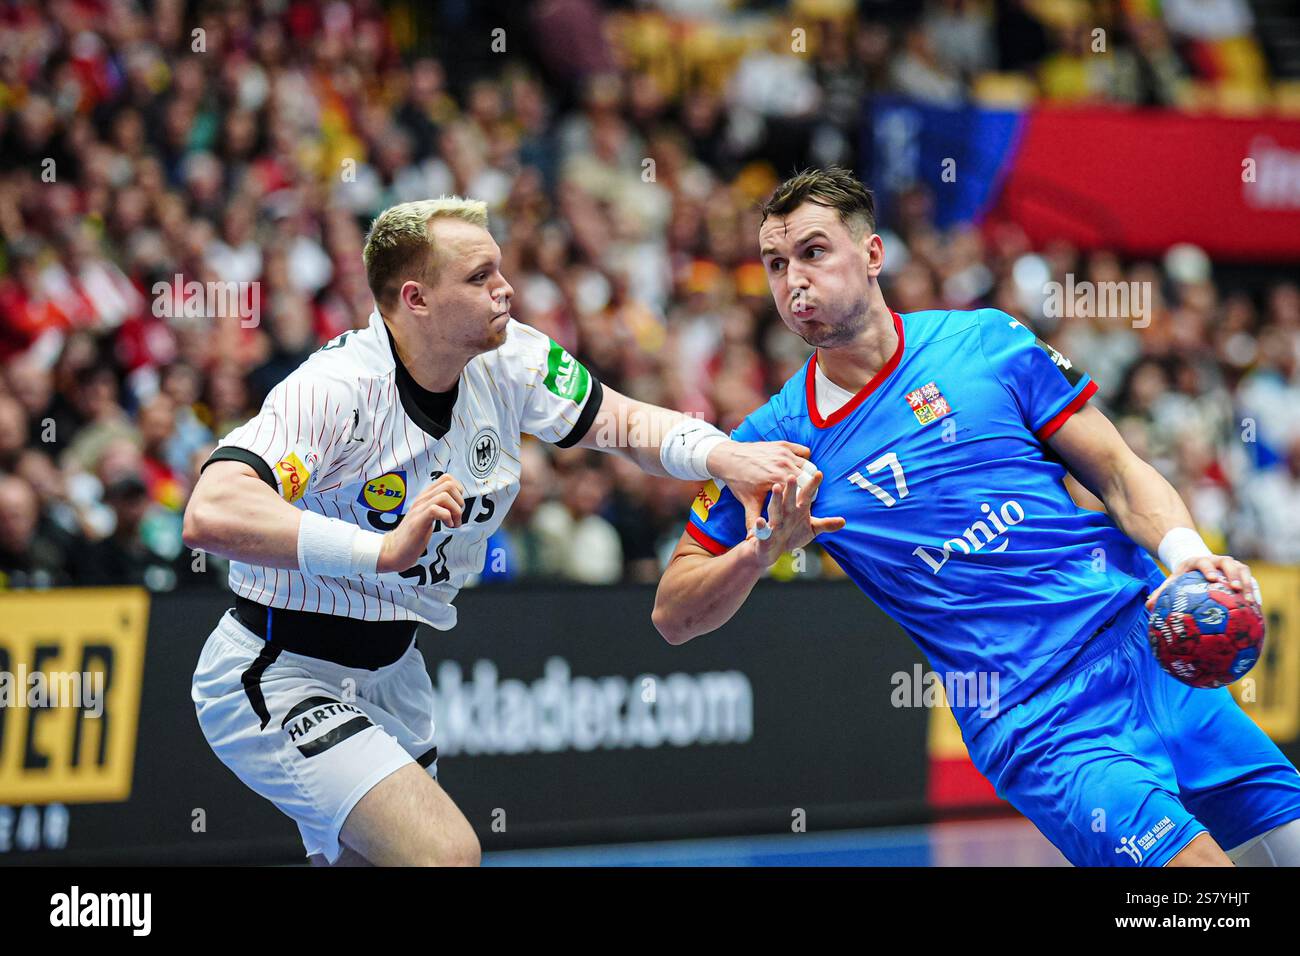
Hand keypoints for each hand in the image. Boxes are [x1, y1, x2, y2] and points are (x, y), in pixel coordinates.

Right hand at [377, 474, 464, 572]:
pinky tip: (447, 526)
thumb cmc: (413, 535)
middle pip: (448, 484)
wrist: (395, 549)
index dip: (458, 490)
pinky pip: (436, 510)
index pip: (446, 478)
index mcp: (426, 496)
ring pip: (444, 496)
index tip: (458, 505)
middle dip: (459, 500)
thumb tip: (457, 504)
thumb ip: (439, 506)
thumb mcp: (428, 516)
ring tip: (453, 523)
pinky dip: (448, 518)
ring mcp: (420, 508)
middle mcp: (423, 499)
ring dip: (455, 511)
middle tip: (457, 515)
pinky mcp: (419, 520)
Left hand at [706, 439, 812, 536]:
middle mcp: (785, 465)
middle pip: (809, 478)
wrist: (728, 458)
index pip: (804, 492)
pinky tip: (797, 467)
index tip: (803, 507)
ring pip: (808, 464)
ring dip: (807, 473)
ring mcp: (785, 453)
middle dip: (809, 487)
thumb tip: (751, 541)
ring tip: (802, 483)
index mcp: (779, 481)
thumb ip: (753, 521)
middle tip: (805, 495)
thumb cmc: (738, 481)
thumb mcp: (747, 502)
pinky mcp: (784, 444)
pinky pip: (803, 451)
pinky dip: (804, 458)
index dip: (805, 501)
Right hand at [746, 470, 845, 567]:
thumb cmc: (791, 535)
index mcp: (797, 510)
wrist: (770, 550)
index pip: (805, 495)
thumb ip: (825, 524)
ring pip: (774, 510)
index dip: (812, 486)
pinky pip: (761, 530)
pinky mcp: (764, 536)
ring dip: (775, 499)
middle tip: (792, 475)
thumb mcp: (811, 529)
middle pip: (788, 499)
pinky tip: (760, 521)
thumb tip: (844, 521)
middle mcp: (785, 513)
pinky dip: (760, 526)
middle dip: (791, 488)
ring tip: (776, 488)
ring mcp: (775, 523)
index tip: (819, 474)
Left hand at [1145, 553, 1260, 610]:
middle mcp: (1217, 560)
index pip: (1204, 562)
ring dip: (1248, 583)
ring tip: (1249, 600)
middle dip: (1233, 574)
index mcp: (1199, 561)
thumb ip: (1161, 592)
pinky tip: (1255, 606)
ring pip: (1242, 569)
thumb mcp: (1172, 582)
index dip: (1209, 569)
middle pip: (1228, 563)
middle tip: (1236, 588)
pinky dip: (1254, 590)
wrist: (1197, 564)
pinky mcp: (1241, 571)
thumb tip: (1148, 606)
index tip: (1213, 579)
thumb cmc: (1184, 577)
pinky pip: (1251, 578)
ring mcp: (1231, 564)